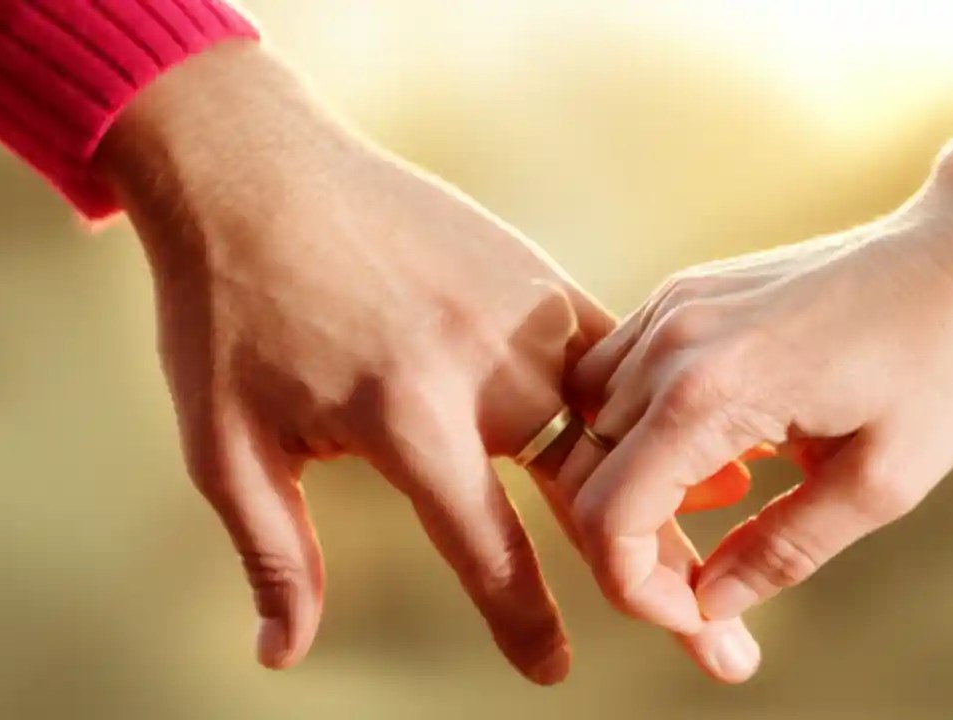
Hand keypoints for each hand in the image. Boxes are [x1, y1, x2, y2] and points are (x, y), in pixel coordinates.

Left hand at [97, 42, 757, 683]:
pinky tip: (676, 424)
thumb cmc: (225, 312)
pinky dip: (640, 398)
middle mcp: (488, 369)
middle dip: (649, 567)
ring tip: (727, 522)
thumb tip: (283, 655)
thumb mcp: (226, 446)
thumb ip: (275, 554)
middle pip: (590, 490)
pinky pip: (607, 351)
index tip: (552, 671)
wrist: (251, 171)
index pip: (489, 548)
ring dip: (667, 479)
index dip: (525, 622)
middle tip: (712, 635)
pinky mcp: (534, 274)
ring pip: (614, 419)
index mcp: (409, 419)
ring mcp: (523, 313)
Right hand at [561, 180, 952, 635]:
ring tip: (716, 507)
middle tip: (705, 584)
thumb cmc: (944, 363)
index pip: (610, 516)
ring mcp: (670, 308)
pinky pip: (615, 378)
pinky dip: (638, 432)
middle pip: (589, 475)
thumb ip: (782, 551)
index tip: (695, 616)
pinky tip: (711, 450)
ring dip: (630, 485)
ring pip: (590, 428)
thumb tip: (710, 606)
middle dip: (633, 547)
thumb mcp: (881, 483)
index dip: (636, 588)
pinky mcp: (681, 294)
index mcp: (712, 392)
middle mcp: (671, 342)